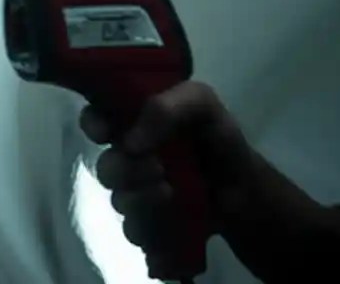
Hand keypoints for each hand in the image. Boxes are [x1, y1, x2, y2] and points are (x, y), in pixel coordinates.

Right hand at [79, 82, 254, 268]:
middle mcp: (128, 158)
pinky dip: (153, 234)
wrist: (245, 191)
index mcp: (133, 123)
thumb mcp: (202, 104)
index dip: (94, 126)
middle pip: (105, 168)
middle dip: (128, 172)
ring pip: (119, 204)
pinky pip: (136, 234)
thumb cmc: (219, 139)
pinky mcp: (147, 226)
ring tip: (172, 196)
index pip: (95, 119)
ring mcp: (135, 194)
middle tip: (159, 170)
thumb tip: (130, 141)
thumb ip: (167, 107)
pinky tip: (174, 225)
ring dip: (143, 202)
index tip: (106, 133)